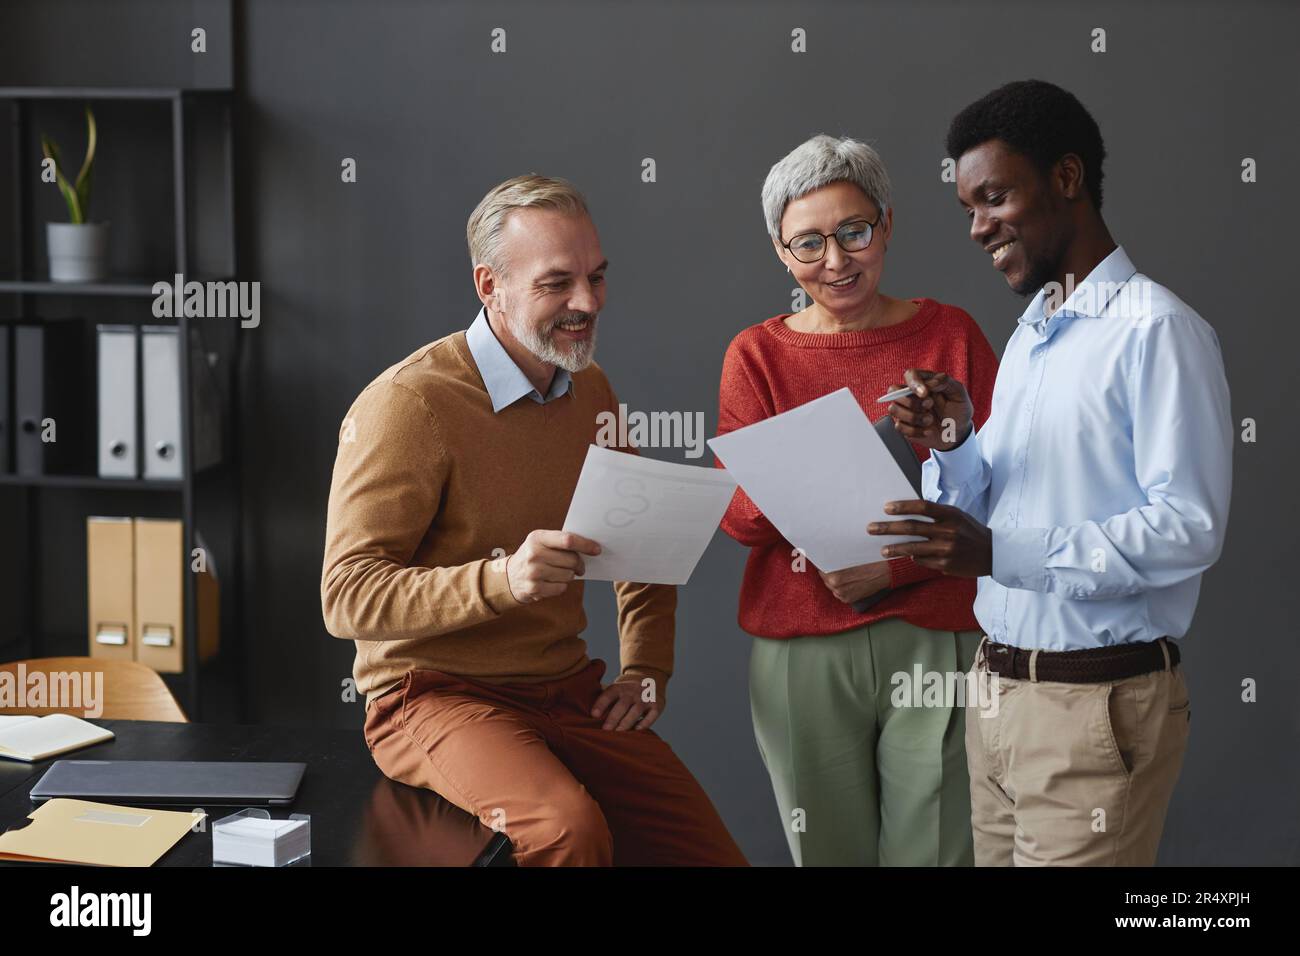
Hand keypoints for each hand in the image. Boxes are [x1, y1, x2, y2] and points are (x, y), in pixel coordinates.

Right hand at [504, 530, 601, 603]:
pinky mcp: (535, 589)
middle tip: (578, 565)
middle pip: (571, 560)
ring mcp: (534, 573)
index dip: (585, 545)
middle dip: (579, 564)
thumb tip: (589, 546)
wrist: (509, 577)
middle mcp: (534, 554)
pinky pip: (561, 588)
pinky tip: (551, 581)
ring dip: (569, 575)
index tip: (596, 549)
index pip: (567, 540)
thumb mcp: (540, 542)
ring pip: (569, 575)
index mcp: (537, 538)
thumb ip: (560, 541)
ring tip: (559, 572)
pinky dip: (561, 586)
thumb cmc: (532, 556)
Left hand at [591, 678, 663, 730]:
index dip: (601, 704)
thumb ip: (602, 698)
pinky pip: (651, 716)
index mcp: (619, 687)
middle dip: (613, 717)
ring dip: (626, 722)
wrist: (650, 679)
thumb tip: (582, 709)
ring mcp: (645, 698)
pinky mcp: (656, 706)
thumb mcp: (615, 689)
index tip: (593, 715)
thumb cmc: (625, 691)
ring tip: (618, 733)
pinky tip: (637, 730)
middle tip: (605, 729)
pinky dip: (644, 723)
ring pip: (635, 711)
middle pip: (622, 705)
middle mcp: (632, 692)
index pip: (608, 694)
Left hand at [817, 559, 891, 603]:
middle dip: (828, 571)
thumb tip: (826, 556)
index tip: (821, 558)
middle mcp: (836, 588)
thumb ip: (835, 559)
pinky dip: (841, 586)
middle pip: (824, 578)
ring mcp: (843, 595)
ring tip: (842, 571)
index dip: (821, 562)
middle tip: (832, 563)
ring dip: (833, 579)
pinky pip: (839, 592)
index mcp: (834, 577)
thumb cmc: (869, 560)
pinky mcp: (849, 600)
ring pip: (831, 586)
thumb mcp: (849, 556)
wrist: (886, 571)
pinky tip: (847, 579)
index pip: (820, 569)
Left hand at [867, 500, 991, 576]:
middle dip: (888, 528)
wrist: (993, 553)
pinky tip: (910, 556)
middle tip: (871, 528)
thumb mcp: (957, 516)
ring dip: (894, 549)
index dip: (903, 507)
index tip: (886, 508)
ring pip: (913, 548)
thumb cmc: (970, 531)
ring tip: (882, 550)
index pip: (923, 508)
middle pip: (912, 528)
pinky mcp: (945, 565)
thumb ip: (936, 515)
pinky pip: (922, 561)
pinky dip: (914, 558)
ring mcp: (946, 550)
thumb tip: (906, 514)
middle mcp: (948, 532)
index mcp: (951, 515)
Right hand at [886, 369, 973, 450]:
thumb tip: (930, 382)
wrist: (958, 432)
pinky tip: (928, 430)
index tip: (925, 393)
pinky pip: (899, 427)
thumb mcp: (958, 392)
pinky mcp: (904, 426)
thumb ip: (945, 382)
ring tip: (930, 420)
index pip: (910, 375)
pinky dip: (916, 431)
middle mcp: (911, 394)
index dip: (914, 383)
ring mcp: (905, 410)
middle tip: (930, 406)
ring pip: (893, 409)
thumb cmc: (958, 409)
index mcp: (923, 382)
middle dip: (912, 401)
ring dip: (913, 417)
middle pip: (894, 391)